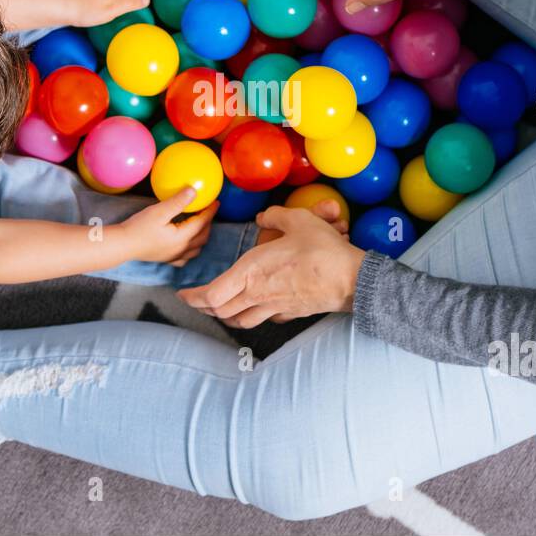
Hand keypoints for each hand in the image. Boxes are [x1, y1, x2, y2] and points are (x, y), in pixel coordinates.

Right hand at [120, 189, 218, 265]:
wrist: (122, 245)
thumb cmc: (138, 228)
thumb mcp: (159, 211)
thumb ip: (178, 202)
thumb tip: (194, 191)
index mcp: (183, 238)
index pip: (202, 222)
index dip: (210, 211)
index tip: (216, 202)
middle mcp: (182, 250)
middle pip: (203, 236)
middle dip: (208, 223)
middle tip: (207, 210)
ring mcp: (174, 257)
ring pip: (196, 248)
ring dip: (202, 235)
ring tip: (199, 224)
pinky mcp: (166, 259)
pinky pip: (185, 257)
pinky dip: (191, 249)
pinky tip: (186, 243)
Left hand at [178, 205, 364, 327]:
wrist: (352, 280)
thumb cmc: (323, 251)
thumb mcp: (298, 220)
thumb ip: (276, 216)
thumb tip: (265, 216)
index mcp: (252, 271)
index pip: (212, 294)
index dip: (193, 298)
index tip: (184, 293)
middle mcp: (258, 293)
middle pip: (220, 311)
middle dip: (203, 306)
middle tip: (195, 300)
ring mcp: (274, 307)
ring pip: (239, 320)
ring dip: (225, 314)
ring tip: (219, 306)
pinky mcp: (290, 313)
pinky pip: (264, 319)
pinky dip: (252, 316)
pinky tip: (255, 308)